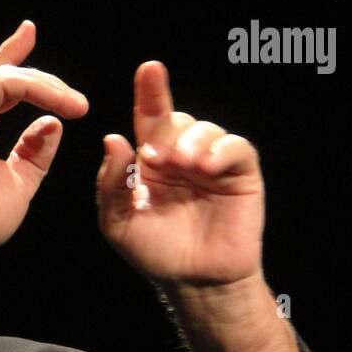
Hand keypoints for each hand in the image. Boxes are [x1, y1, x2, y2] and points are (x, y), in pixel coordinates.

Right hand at [0, 20, 88, 253]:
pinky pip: (5, 84)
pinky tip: (60, 106)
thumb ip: (34, 152)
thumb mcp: (20, 181)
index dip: (14, 56)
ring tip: (77, 106)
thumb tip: (52, 124)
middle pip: (1, 72)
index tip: (29, 33)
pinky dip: (36, 90)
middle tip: (76, 98)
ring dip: (48, 87)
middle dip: (38, 69)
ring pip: (8, 77)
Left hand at [96, 61, 264, 288]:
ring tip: (183, 165)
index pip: (149, 118)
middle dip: (167, 129)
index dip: (150, 92)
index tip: (149, 69)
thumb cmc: (155, 252)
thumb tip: (113, 138)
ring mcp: (212, 163)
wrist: (193, 281)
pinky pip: (236, 147)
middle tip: (157, 157)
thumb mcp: (118, 221)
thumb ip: (111, 182)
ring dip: (192, 140)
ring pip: (206, 128)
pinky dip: (221, 149)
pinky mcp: (241, 174)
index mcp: (150, 162)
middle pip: (177, 119)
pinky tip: (205, 166)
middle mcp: (181, 156)